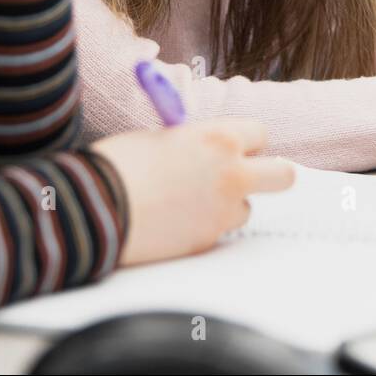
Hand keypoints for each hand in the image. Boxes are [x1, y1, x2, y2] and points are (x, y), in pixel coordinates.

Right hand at [92, 120, 295, 266]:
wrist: (93, 207)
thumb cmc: (118, 163)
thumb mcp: (163, 138)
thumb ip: (196, 143)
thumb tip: (207, 150)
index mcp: (220, 138)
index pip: (261, 134)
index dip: (246, 142)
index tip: (234, 148)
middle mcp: (231, 174)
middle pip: (283, 175)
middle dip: (270, 175)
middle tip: (247, 177)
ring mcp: (223, 212)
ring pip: (246, 208)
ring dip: (227, 206)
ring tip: (188, 203)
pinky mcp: (208, 241)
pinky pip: (217, 232)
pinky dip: (201, 227)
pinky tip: (172, 221)